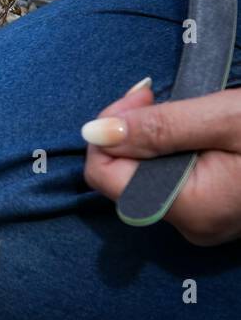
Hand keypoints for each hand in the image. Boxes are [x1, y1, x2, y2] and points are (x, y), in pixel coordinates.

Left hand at [83, 80, 240, 244]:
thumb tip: (94, 132)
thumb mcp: (226, 120)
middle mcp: (191, 224)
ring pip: (146, 175)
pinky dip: (173, 152)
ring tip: (187, 112)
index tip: (140, 96)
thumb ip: (158, 127)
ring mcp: (205, 220)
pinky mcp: (216, 209)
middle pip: (123, 175)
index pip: (104, 175)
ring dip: (153, 138)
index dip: (109, 131)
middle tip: (157, 96)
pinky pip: (173, 180)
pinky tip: (199, 133)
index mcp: (189, 209)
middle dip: (131, 131)